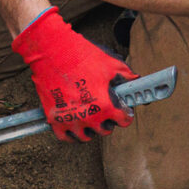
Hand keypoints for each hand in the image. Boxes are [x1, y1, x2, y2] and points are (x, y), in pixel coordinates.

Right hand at [10, 8, 135, 141]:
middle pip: (104, 131)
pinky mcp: (54, 118)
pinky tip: (74, 126)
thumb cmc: (81, 55)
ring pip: (85, 137)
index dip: (125, 115)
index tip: (122, 111)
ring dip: (90, 130)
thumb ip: (126, 75)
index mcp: (105, 105)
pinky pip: (65, 137)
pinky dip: (71, 134)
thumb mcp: (110, 64)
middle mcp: (88, 117)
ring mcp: (70, 119)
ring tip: (89, 120)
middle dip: (107, 122)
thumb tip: (136, 79)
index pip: (123, 121)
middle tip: (105, 113)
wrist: (52, 51)